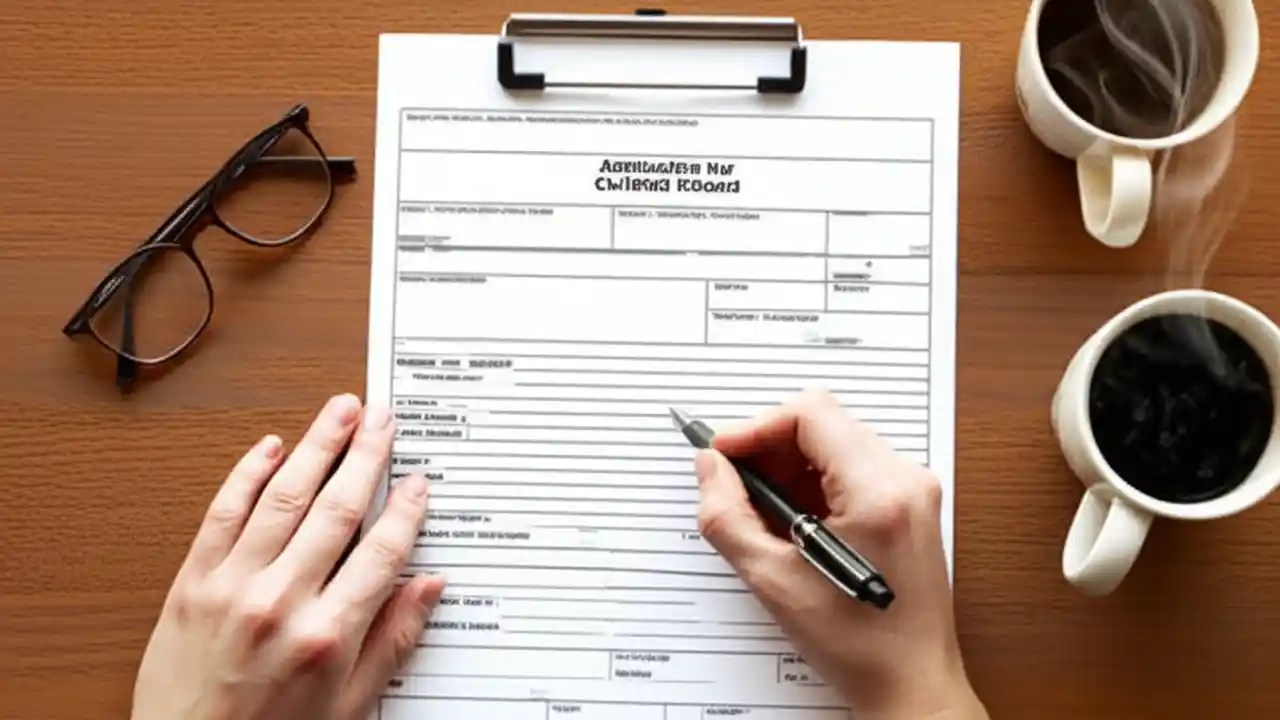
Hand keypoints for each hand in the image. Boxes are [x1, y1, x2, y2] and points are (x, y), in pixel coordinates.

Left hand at [131, 394, 441, 719]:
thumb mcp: (348, 706)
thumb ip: (392, 641)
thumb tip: (429, 588)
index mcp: (327, 636)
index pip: (381, 553)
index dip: (405, 510)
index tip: (418, 481)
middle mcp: (281, 603)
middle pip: (336, 510)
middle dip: (365, 457)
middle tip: (382, 419)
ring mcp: (233, 588)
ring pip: (283, 498)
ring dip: (315, 446)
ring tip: (338, 412)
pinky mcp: (192, 585)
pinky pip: (222, 515)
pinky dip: (246, 475)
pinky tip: (269, 447)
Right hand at [694, 390, 986, 719]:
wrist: (910, 683)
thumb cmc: (861, 647)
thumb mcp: (773, 581)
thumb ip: (728, 517)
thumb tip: (711, 469)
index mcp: (880, 493)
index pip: (811, 414)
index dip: (756, 427)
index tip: (725, 453)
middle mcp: (905, 481)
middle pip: (823, 423)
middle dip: (769, 447)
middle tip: (735, 483)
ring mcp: (912, 491)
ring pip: (834, 443)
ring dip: (789, 467)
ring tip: (763, 513)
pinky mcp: (909, 504)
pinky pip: (851, 468)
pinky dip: (812, 484)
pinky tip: (792, 523)